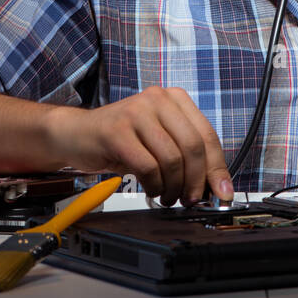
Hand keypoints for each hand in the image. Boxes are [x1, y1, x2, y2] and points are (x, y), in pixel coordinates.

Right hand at [44, 86, 232, 206]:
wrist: (75, 134)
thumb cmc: (120, 139)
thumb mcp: (158, 142)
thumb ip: (186, 156)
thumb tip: (216, 185)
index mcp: (173, 99)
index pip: (207, 135)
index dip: (217, 168)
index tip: (222, 192)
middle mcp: (157, 99)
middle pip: (193, 147)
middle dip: (196, 181)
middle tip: (191, 199)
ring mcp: (136, 112)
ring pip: (172, 159)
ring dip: (173, 187)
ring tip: (167, 196)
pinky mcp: (117, 131)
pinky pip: (148, 166)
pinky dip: (154, 185)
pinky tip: (150, 188)